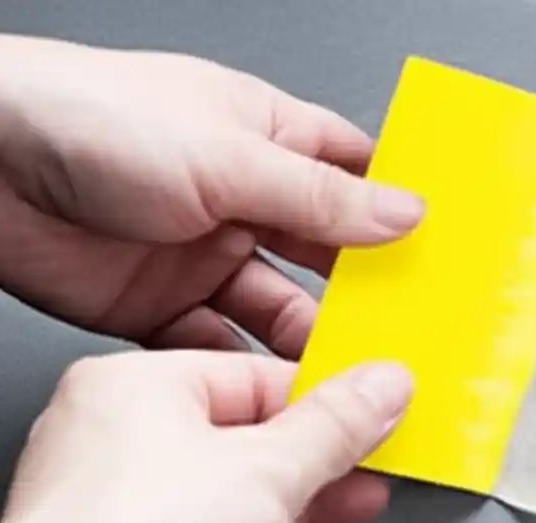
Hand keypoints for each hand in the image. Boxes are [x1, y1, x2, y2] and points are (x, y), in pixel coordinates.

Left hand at [0, 34, 422, 355]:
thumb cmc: (91, 117)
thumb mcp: (228, 156)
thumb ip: (320, 197)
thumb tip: (402, 214)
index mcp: (265, 139)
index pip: (354, 174)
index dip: (398, 210)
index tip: (444, 252)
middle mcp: (240, 199)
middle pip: (324, 256)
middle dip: (365, 292)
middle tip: (409, 330)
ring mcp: (200, 256)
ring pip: (278, 310)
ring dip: (311, 341)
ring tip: (352, 374)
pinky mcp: (157, 307)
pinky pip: (219, 347)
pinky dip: (250, 372)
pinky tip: (280, 392)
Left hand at [0, 351, 411, 522]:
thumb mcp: (272, 467)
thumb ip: (338, 426)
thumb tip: (382, 386)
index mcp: (136, 387)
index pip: (255, 374)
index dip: (326, 396)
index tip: (374, 409)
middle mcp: (115, 439)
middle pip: (246, 437)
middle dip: (320, 459)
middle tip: (371, 461)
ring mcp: (118, 509)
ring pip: (231, 496)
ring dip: (301, 505)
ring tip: (355, 505)